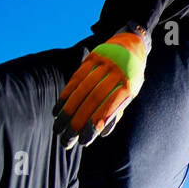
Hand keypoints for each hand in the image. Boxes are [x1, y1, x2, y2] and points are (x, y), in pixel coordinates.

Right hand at [54, 25, 149, 148]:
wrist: (131, 46)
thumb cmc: (130, 78)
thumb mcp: (129, 95)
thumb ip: (116, 111)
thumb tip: (102, 133)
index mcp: (128, 87)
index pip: (108, 109)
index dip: (95, 125)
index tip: (84, 141)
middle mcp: (114, 74)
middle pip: (92, 101)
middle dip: (78, 122)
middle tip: (67, 140)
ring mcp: (101, 64)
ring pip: (80, 91)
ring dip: (67, 112)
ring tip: (59, 129)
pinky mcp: (90, 58)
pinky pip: (74, 79)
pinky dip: (65, 96)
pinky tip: (58, 111)